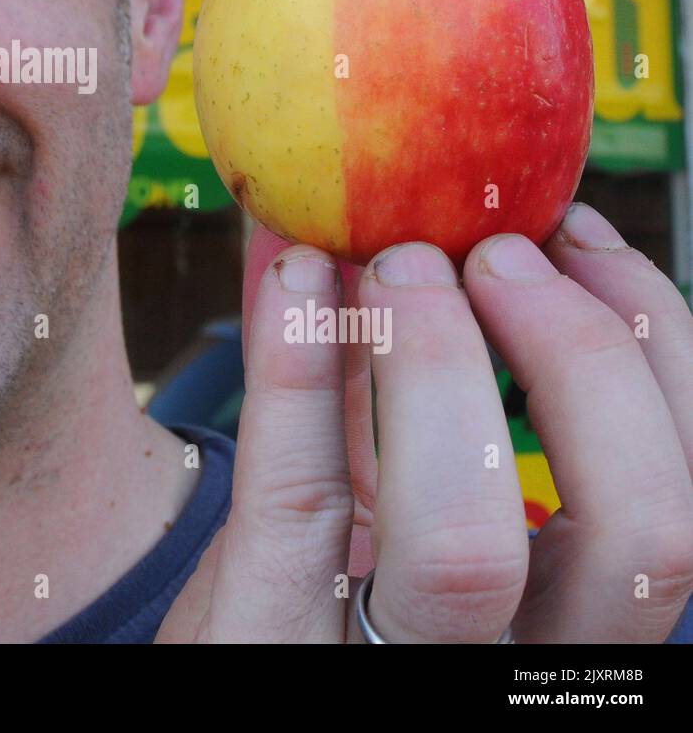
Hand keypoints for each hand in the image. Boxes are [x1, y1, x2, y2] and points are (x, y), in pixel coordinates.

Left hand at [156, 204, 692, 641]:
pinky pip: (297, 501)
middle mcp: (511, 651)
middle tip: (496, 252)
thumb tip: (399, 214)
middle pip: (638, 531)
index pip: (679, 492)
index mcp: (565, 607)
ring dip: (442, 366)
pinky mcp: (276, 638)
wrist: (228, 661)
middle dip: (582, 356)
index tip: (583, 232)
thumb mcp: (383, 484)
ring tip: (395, 264)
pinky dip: (296, 371)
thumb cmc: (315, 573)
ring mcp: (398, 659)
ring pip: (470, 542)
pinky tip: (293, 282)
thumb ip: (406, 375)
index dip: (659, 346)